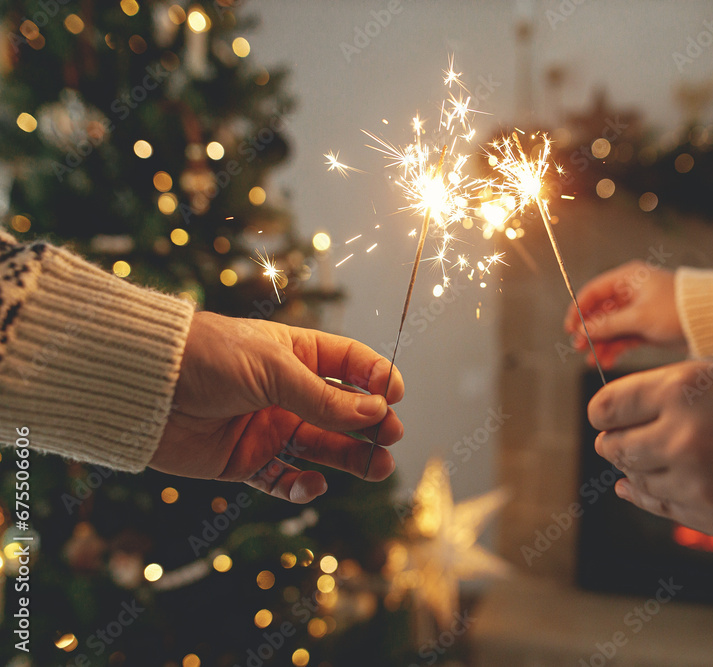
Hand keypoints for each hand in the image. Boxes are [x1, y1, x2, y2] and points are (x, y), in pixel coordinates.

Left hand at [150, 311, 404, 502]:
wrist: (144, 389)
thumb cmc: (208, 359)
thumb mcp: (274, 370)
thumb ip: (324, 397)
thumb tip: (376, 412)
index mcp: (296, 354)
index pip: (350, 365)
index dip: (375, 379)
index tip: (393, 395)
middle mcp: (287, 392)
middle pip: (343, 410)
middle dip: (371, 424)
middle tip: (392, 437)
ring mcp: (269, 427)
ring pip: (322, 446)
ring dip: (350, 458)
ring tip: (379, 468)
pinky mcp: (246, 461)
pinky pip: (282, 479)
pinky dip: (301, 487)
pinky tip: (313, 485)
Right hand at [563, 260, 683, 367]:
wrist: (710, 321)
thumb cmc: (676, 309)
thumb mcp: (638, 318)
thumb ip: (608, 325)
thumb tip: (582, 330)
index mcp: (628, 279)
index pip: (593, 292)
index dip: (578, 310)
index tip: (569, 328)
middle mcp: (631, 292)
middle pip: (600, 312)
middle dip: (589, 331)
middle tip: (579, 347)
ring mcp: (639, 311)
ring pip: (611, 327)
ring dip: (601, 343)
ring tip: (593, 360)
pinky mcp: (647, 327)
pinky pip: (624, 337)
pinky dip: (615, 348)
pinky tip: (607, 360)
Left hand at [587, 361, 712, 545]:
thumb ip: (669, 391)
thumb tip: (611, 414)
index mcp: (685, 388)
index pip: (607, 406)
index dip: (603, 411)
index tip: (606, 415)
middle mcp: (682, 434)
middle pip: (613, 446)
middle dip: (613, 440)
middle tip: (616, 438)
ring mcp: (695, 480)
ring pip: (633, 477)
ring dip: (633, 467)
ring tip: (638, 458)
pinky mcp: (710, 515)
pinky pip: (657, 504)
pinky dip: (643, 493)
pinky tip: (634, 486)